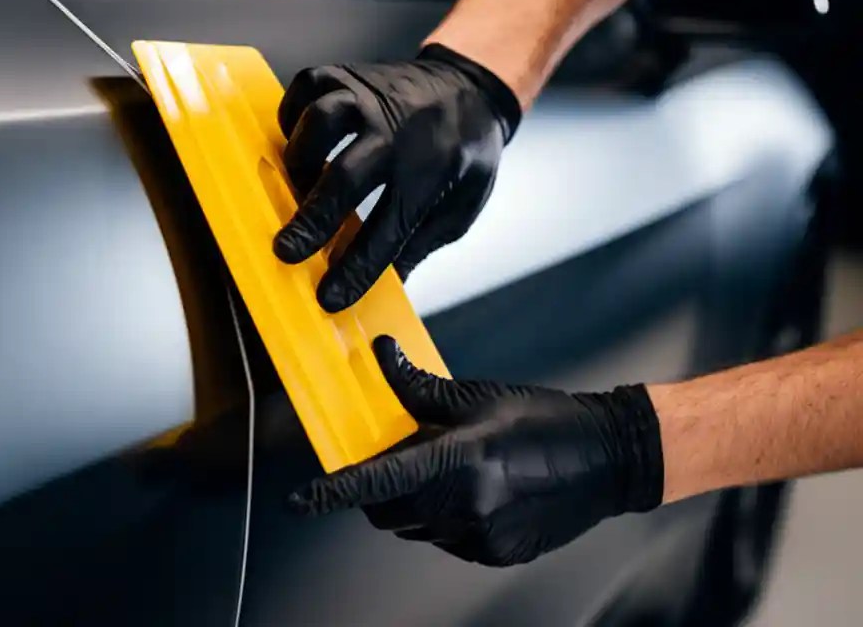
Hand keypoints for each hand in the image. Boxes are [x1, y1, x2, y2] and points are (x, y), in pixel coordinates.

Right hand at [273, 44, 521, 311]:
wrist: (469, 84)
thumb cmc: (464, 152)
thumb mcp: (461, 206)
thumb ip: (418, 243)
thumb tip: (380, 287)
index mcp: (431, 171)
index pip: (388, 230)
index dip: (356, 269)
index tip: (329, 298)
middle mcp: (396, 131)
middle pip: (346, 176)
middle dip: (312, 219)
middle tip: (286, 251)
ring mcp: (368, 97)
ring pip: (320, 121)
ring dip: (300, 161)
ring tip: (297, 188)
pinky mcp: (346, 75)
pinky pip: (306, 88)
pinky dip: (292, 116)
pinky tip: (296, 142)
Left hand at [288, 338, 663, 566]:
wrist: (609, 457)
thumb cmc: (546, 420)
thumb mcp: (477, 397)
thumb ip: (418, 387)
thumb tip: (382, 357)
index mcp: (458, 464)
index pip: (376, 483)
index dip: (331, 493)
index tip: (300, 500)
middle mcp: (466, 508)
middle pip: (388, 512)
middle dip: (376, 491)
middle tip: (393, 458)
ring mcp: (482, 537)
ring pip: (414, 527)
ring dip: (410, 503)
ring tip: (443, 469)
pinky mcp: (495, 554)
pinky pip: (444, 539)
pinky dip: (442, 518)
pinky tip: (472, 491)